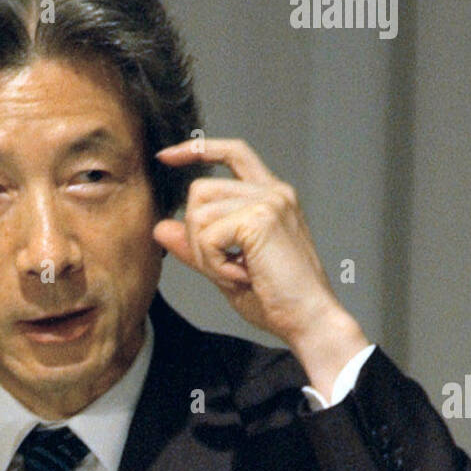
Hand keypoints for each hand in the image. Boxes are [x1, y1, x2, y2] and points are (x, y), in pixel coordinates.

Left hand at [153, 138, 367, 394]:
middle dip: (195, 236)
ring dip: (205, 254)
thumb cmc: (277, 300)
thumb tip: (161, 227)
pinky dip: (214, 264)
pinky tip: (240, 276)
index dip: (197, 150)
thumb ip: (196, 246)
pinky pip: (207, 237)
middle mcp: (272, 191)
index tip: (165, 156)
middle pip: (200, 190)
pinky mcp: (260, 218)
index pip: (232, 153)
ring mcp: (268, 201)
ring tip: (235, 274)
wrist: (309, 320)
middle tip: (223, 269)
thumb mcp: (226, 269)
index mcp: (271, 196)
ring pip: (198, 215)